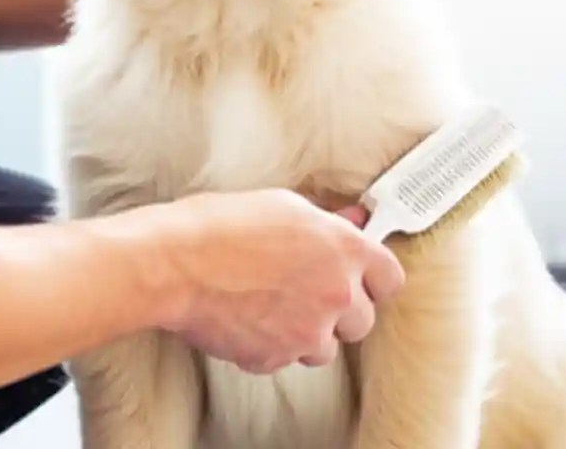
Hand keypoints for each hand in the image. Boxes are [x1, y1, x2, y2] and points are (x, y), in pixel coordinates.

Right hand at [146, 190, 404, 374]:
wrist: (175, 264)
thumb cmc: (221, 226)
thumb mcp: (284, 206)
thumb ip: (327, 222)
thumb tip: (353, 221)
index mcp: (344, 250)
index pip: (391, 278)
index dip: (374, 279)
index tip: (363, 279)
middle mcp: (336, 294)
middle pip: (363, 321)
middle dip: (340, 311)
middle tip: (308, 292)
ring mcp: (308, 331)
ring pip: (326, 347)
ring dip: (307, 333)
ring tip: (273, 306)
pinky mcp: (276, 358)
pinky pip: (286, 359)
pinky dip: (272, 345)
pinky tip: (249, 318)